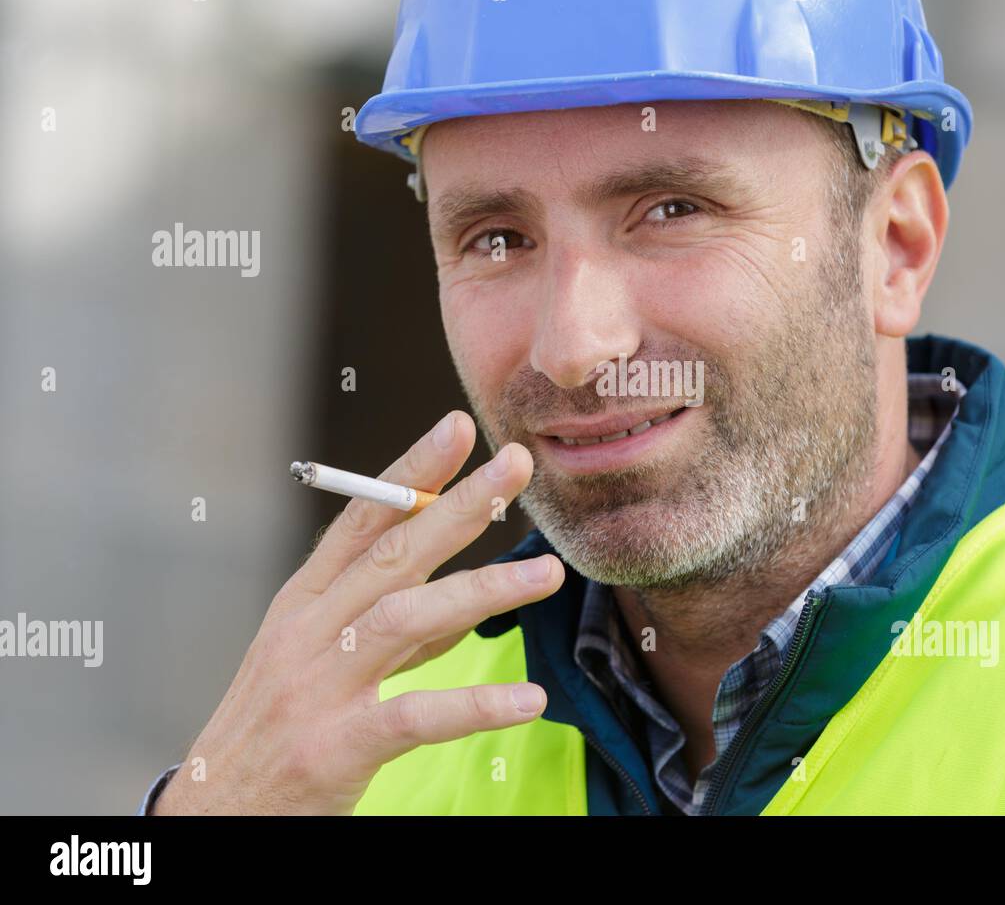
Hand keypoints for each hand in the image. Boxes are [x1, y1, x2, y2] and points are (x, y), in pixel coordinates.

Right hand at [152, 411, 559, 814]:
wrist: (218, 812)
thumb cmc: (278, 727)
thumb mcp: (320, 659)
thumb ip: (392, 625)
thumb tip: (466, 593)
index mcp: (304, 603)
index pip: (362, 520)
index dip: (411, 471)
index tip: (459, 429)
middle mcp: (308, 633)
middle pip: (392, 554)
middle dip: (459, 505)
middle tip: (515, 467)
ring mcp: (318, 688)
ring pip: (406, 620)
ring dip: (483, 591)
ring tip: (549, 574)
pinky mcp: (335, 747)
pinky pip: (413, 716)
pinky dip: (473, 705)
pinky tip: (527, 699)